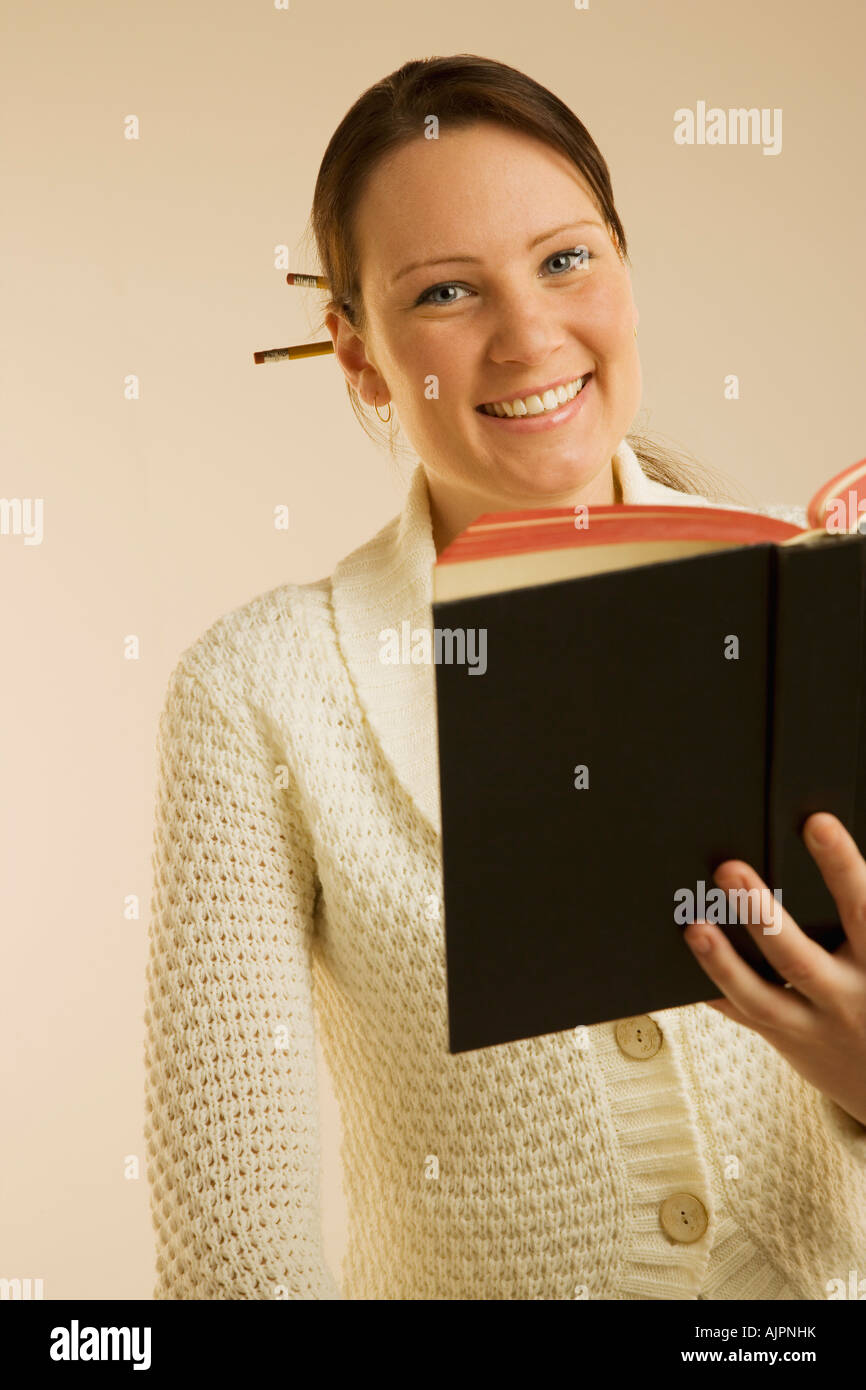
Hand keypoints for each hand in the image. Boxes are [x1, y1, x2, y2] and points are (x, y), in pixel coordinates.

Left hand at [684, 812, 865, 1128]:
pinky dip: (711, 987)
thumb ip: (859, 911)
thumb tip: (823, 833)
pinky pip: (741, 1014)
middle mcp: (847, 997)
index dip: (842, 865)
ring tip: (694, 924)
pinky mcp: (784, 1037)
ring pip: (761, 997)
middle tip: (728, 869)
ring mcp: (812, 1024)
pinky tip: (680, 961)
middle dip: (761, 914)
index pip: (862, 909)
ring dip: (722, 962)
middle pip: (799, 958)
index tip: (817, 823)